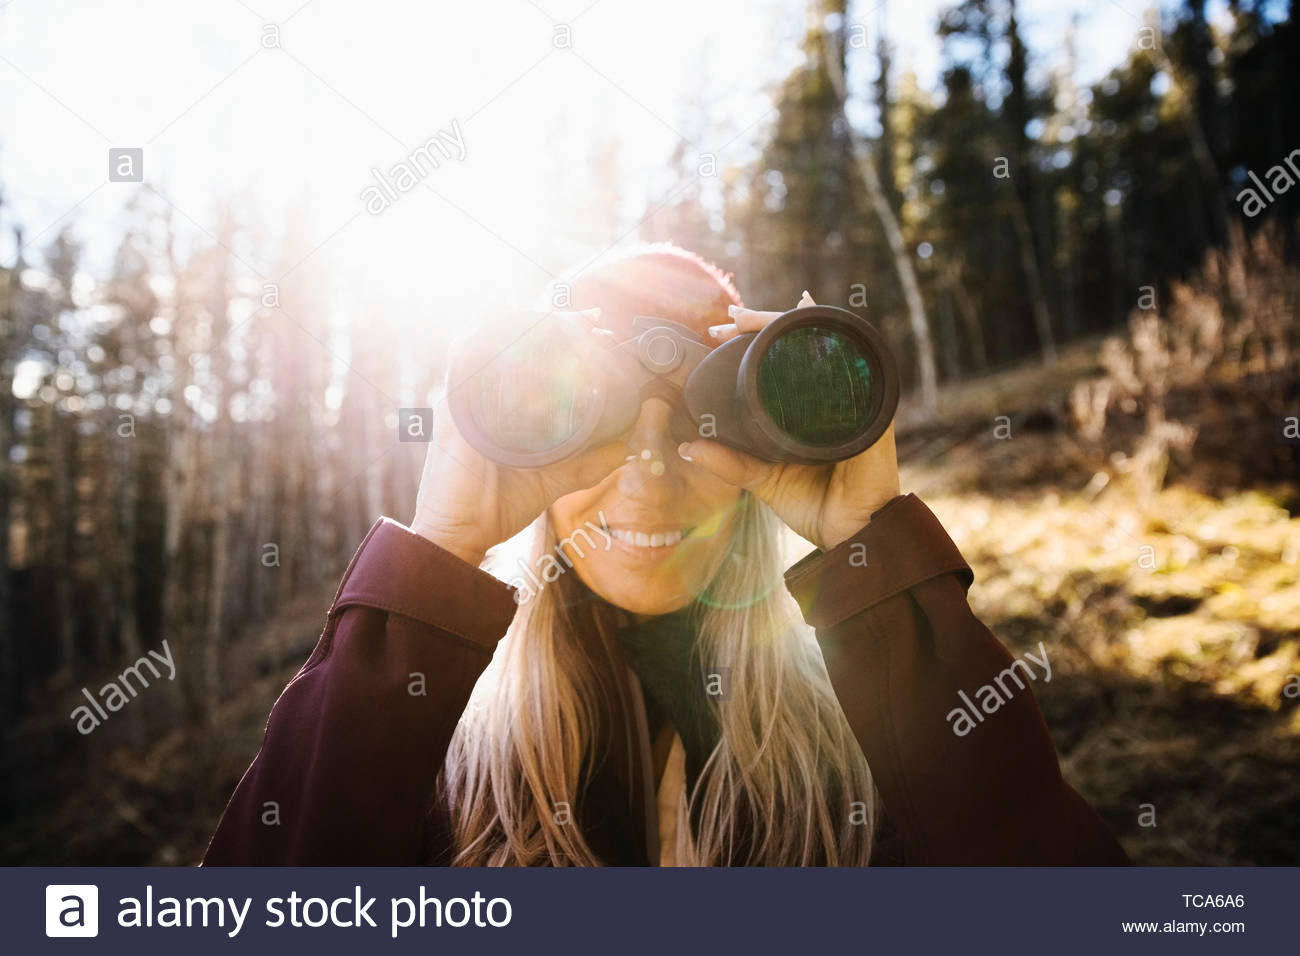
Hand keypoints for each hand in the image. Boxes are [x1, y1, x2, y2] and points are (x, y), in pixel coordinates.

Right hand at [410, 310, 626, 565]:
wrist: (461, 534)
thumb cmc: (499, 504)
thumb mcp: (555, 477)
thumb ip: (589, 462)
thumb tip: (627, 447)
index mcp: (500, 405)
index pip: (529, 357)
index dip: (561, 334)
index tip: (596, 326)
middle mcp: (479, 395)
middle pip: (513, 342)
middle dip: (554, 323)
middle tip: (592, 319)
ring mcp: (464, 400)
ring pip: (493, 346)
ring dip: (532, 328)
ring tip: (572, 321)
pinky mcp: (452, 413)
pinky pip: (467, 367)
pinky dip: (492, 346)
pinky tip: (523, 332)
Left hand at [681, 292, 900, 551]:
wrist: (851, 535)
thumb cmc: (814, 506)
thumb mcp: (763, 480)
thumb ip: (729, 462)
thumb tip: (687, 447)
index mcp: (806, 410)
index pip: (780, 363)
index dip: (753, 341)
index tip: (720, 330)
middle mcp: (832, 398)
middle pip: (801, 346)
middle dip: (766, 323)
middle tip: (732, 317)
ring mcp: (855, 400)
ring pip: (824, 346)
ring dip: (793, 322)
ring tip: (759, 314)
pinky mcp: (872, 410)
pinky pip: (855, 367)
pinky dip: (837, 341)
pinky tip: (815, 316)